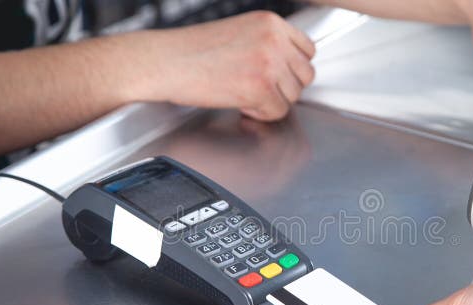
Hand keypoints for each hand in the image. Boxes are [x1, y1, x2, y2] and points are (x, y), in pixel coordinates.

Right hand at [134, 11, 314, 120]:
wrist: (165, 61)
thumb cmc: (192, 50)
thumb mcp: (239, 32)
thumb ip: (268, 44)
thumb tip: (288, 68)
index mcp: (271, 22)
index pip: (307, 50)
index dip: (292, 68)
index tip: (278, 76)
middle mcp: (274, 39)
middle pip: (305, 75)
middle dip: (285, 87)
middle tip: (260, 90)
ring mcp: (269, 63)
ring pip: (293, 96)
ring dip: (272, 101)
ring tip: (246, 95)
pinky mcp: (259, 88)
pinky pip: (277, 112)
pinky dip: (261, 114)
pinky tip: (241, 104)